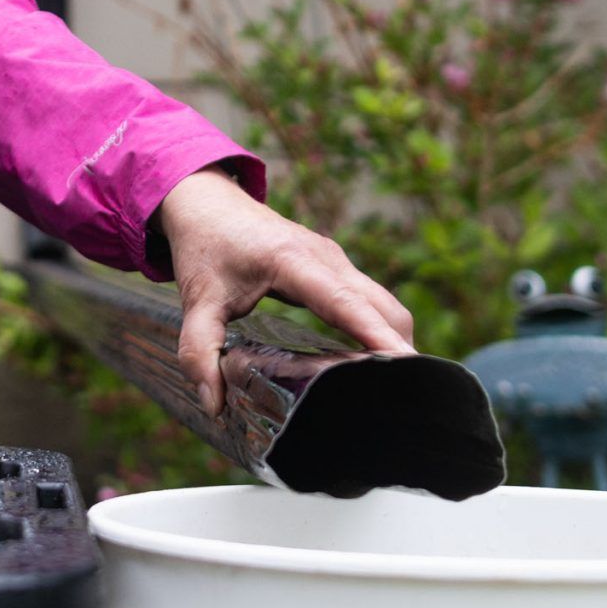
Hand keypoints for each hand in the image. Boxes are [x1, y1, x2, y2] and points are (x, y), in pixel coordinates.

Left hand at [153, 169, 415, 416]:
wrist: (207, 202)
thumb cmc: (205, 247)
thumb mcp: (197, 299)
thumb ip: (199, 350)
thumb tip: (214, 404)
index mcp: (292, 261)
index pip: (345, 303)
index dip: (376, 335)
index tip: (406, 365)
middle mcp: (325, 257)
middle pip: (381, 307)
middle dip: (399, 349)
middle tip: (409, 398)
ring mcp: (335, 260)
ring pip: (383, 303)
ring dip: (394, 340)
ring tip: (398, 389)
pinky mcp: (336, 266)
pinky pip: (371, 300)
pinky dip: (381, 328)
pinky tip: (375, 363)